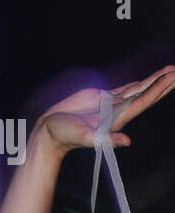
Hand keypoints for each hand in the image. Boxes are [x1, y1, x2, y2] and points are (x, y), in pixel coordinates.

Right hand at [37, 66, 174, 155]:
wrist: (50, 131)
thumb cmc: (64, 135)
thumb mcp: (85, 137)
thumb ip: (105, 139)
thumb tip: (127, 141)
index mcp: (118, 118)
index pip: (143, 101)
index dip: (158, 89)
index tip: (172, 77)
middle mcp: (118, 110)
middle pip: (147, 94)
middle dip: (163, 83)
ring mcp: (111, 104)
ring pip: (138, 89)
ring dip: (155, 80)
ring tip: (170, 70)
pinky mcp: (100, 98)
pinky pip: (124, 89)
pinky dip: (137, 83)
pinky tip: (145, 81)